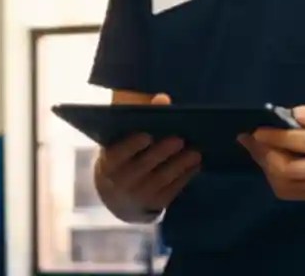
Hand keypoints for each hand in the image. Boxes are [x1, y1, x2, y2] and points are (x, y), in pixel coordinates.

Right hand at [95, 93, 201, 213]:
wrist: (117, 196)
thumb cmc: (122, 155)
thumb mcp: (121, 138)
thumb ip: (138, 115)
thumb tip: (163, 99)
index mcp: (108, 162)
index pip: (118, 153)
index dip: (131, 145)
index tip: (147, 134)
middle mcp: (121, 182)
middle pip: (143, 166)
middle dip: (162, 153)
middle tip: (179, 139)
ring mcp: (138, 195)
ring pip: (161, 179)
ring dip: (179, 165)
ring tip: (195, 153)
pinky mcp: (155, 204)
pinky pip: (171, 191)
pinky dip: (184, 177)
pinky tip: (195, 165)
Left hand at [239, 103, 304, 200]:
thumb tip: (286, 116)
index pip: (301, 143)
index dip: (275, 137)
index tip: (257, 131)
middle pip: (289, 170)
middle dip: (266, 155)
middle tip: (253, 140)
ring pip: (286, 184)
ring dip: (267, 167)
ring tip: (259, 150)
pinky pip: (289, 192)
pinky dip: (274, 178)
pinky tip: (271, 163)